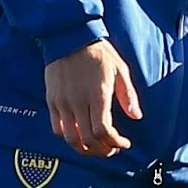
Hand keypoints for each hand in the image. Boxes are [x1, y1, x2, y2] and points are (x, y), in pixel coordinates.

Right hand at [44, 40, 141, 156]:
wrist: (69, 36)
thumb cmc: (98, 52)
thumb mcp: (120, 69)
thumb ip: (128, 95)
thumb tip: (136, 116)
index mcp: (97, 94)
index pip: (103, 131)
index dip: (115, 143)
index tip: (124, 143)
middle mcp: (78, 101)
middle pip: (88, 139)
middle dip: (102, 150)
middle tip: (111, 149)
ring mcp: (62, 102)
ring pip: (70, 138)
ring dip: (84, 148)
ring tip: (95, 147)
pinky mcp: (52, 100)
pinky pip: (57, 127)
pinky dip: (68, 136)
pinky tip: (79, 134)